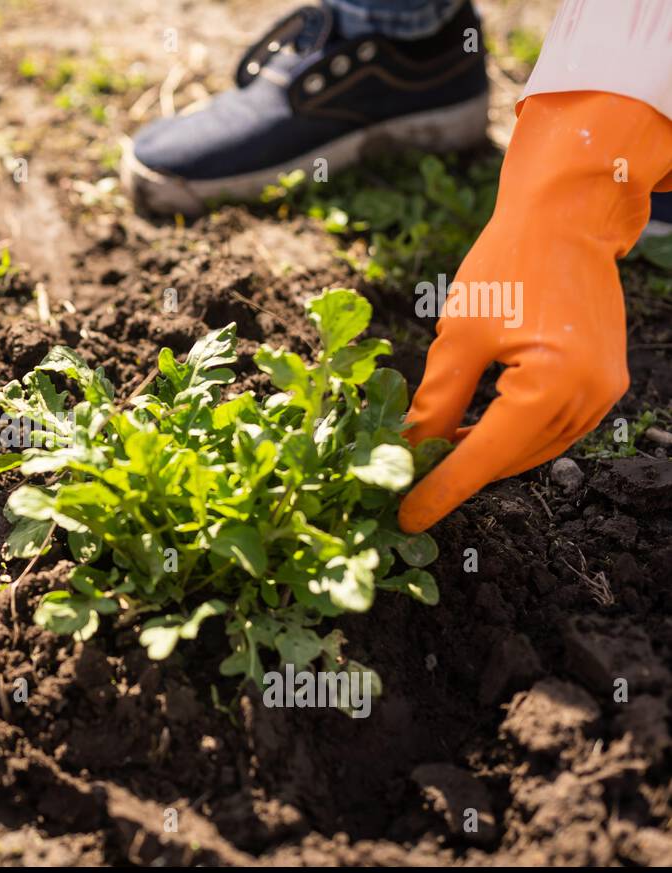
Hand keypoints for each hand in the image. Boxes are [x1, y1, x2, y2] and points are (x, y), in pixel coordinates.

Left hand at [400, 91, 671, 533]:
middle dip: (458, 475)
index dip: (440, 490)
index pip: (482, 457)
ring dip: (483, 457)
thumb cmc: (508, 266)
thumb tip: (408, 452)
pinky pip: (548, 429)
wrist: (566, 220)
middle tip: (407, 485)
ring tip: (432, 457)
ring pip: (529, 450)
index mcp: (551, 385)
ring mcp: (601, 395)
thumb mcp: (458, 338)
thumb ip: (436, 402)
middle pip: (509, 460)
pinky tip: (470, 433)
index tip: (405, 518)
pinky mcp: (602, 385)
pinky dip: (508, 436)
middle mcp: (587, 398)